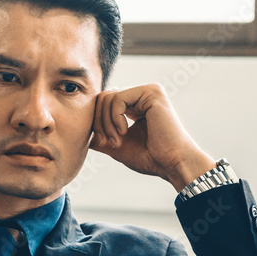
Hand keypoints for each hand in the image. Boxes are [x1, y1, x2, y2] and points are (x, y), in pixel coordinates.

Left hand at [90, 84, 215, 191]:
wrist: (173, 164)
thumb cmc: (152, 158)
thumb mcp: (119, 147)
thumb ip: (102, 137)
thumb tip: (83, 133)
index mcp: (136, 105)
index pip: (104, 103)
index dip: (98, 123)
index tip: (104, 144)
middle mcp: (142, 95)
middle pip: (102, 97)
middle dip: (100, 123)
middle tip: (110, 143)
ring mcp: (148, 91)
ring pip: (107, 97)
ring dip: (107, 123)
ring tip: (118, 141)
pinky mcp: (151, 92)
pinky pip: (117, 98)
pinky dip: (115, 118)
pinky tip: (124, 132)